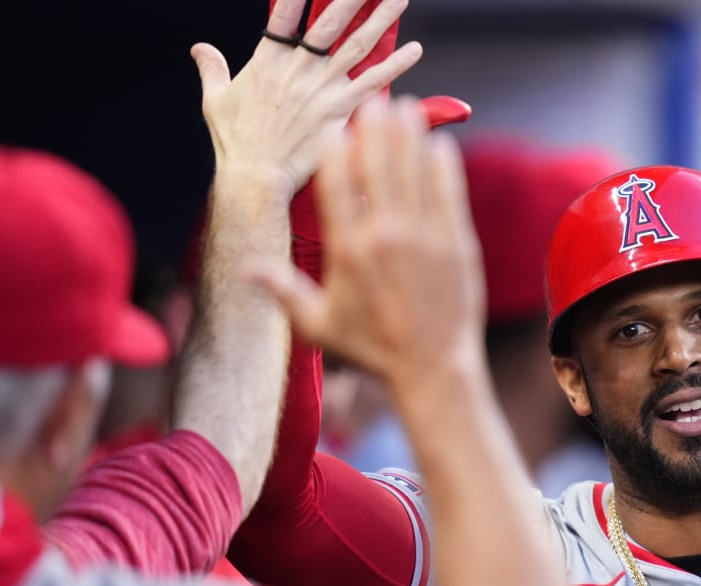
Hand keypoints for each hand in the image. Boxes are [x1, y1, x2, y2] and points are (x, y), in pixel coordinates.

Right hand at [192, 0, 422, 200]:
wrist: (255, 175)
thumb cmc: (235, 142)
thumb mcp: (215, 99)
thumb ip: (212, 68)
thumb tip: (200, 48)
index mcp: (267, 61)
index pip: (283, 15)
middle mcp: (297, 69)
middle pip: (328, 23)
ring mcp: (321, 88)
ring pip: (356, 46)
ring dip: (380, 20)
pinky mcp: (340, 111)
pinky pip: (374, 83)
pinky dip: (396, 66)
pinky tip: (415, 50)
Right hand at [246, 99, 484, 386]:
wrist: (431, 368)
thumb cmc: (371, 349)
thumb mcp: (316, 324)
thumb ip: (281, 289)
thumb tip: (244, 267)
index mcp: (347, 251)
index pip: (336, 185)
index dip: (335, 151)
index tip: (333, 127)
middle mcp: (385, 237)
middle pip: (377, 166)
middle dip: (375, 129)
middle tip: (374, 101)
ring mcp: (424, 238)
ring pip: (414, 172)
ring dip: (409, 135)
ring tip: (407, 108)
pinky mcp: (456, 244)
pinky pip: (448, 193)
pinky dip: (443, 166)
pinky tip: (439, 143)